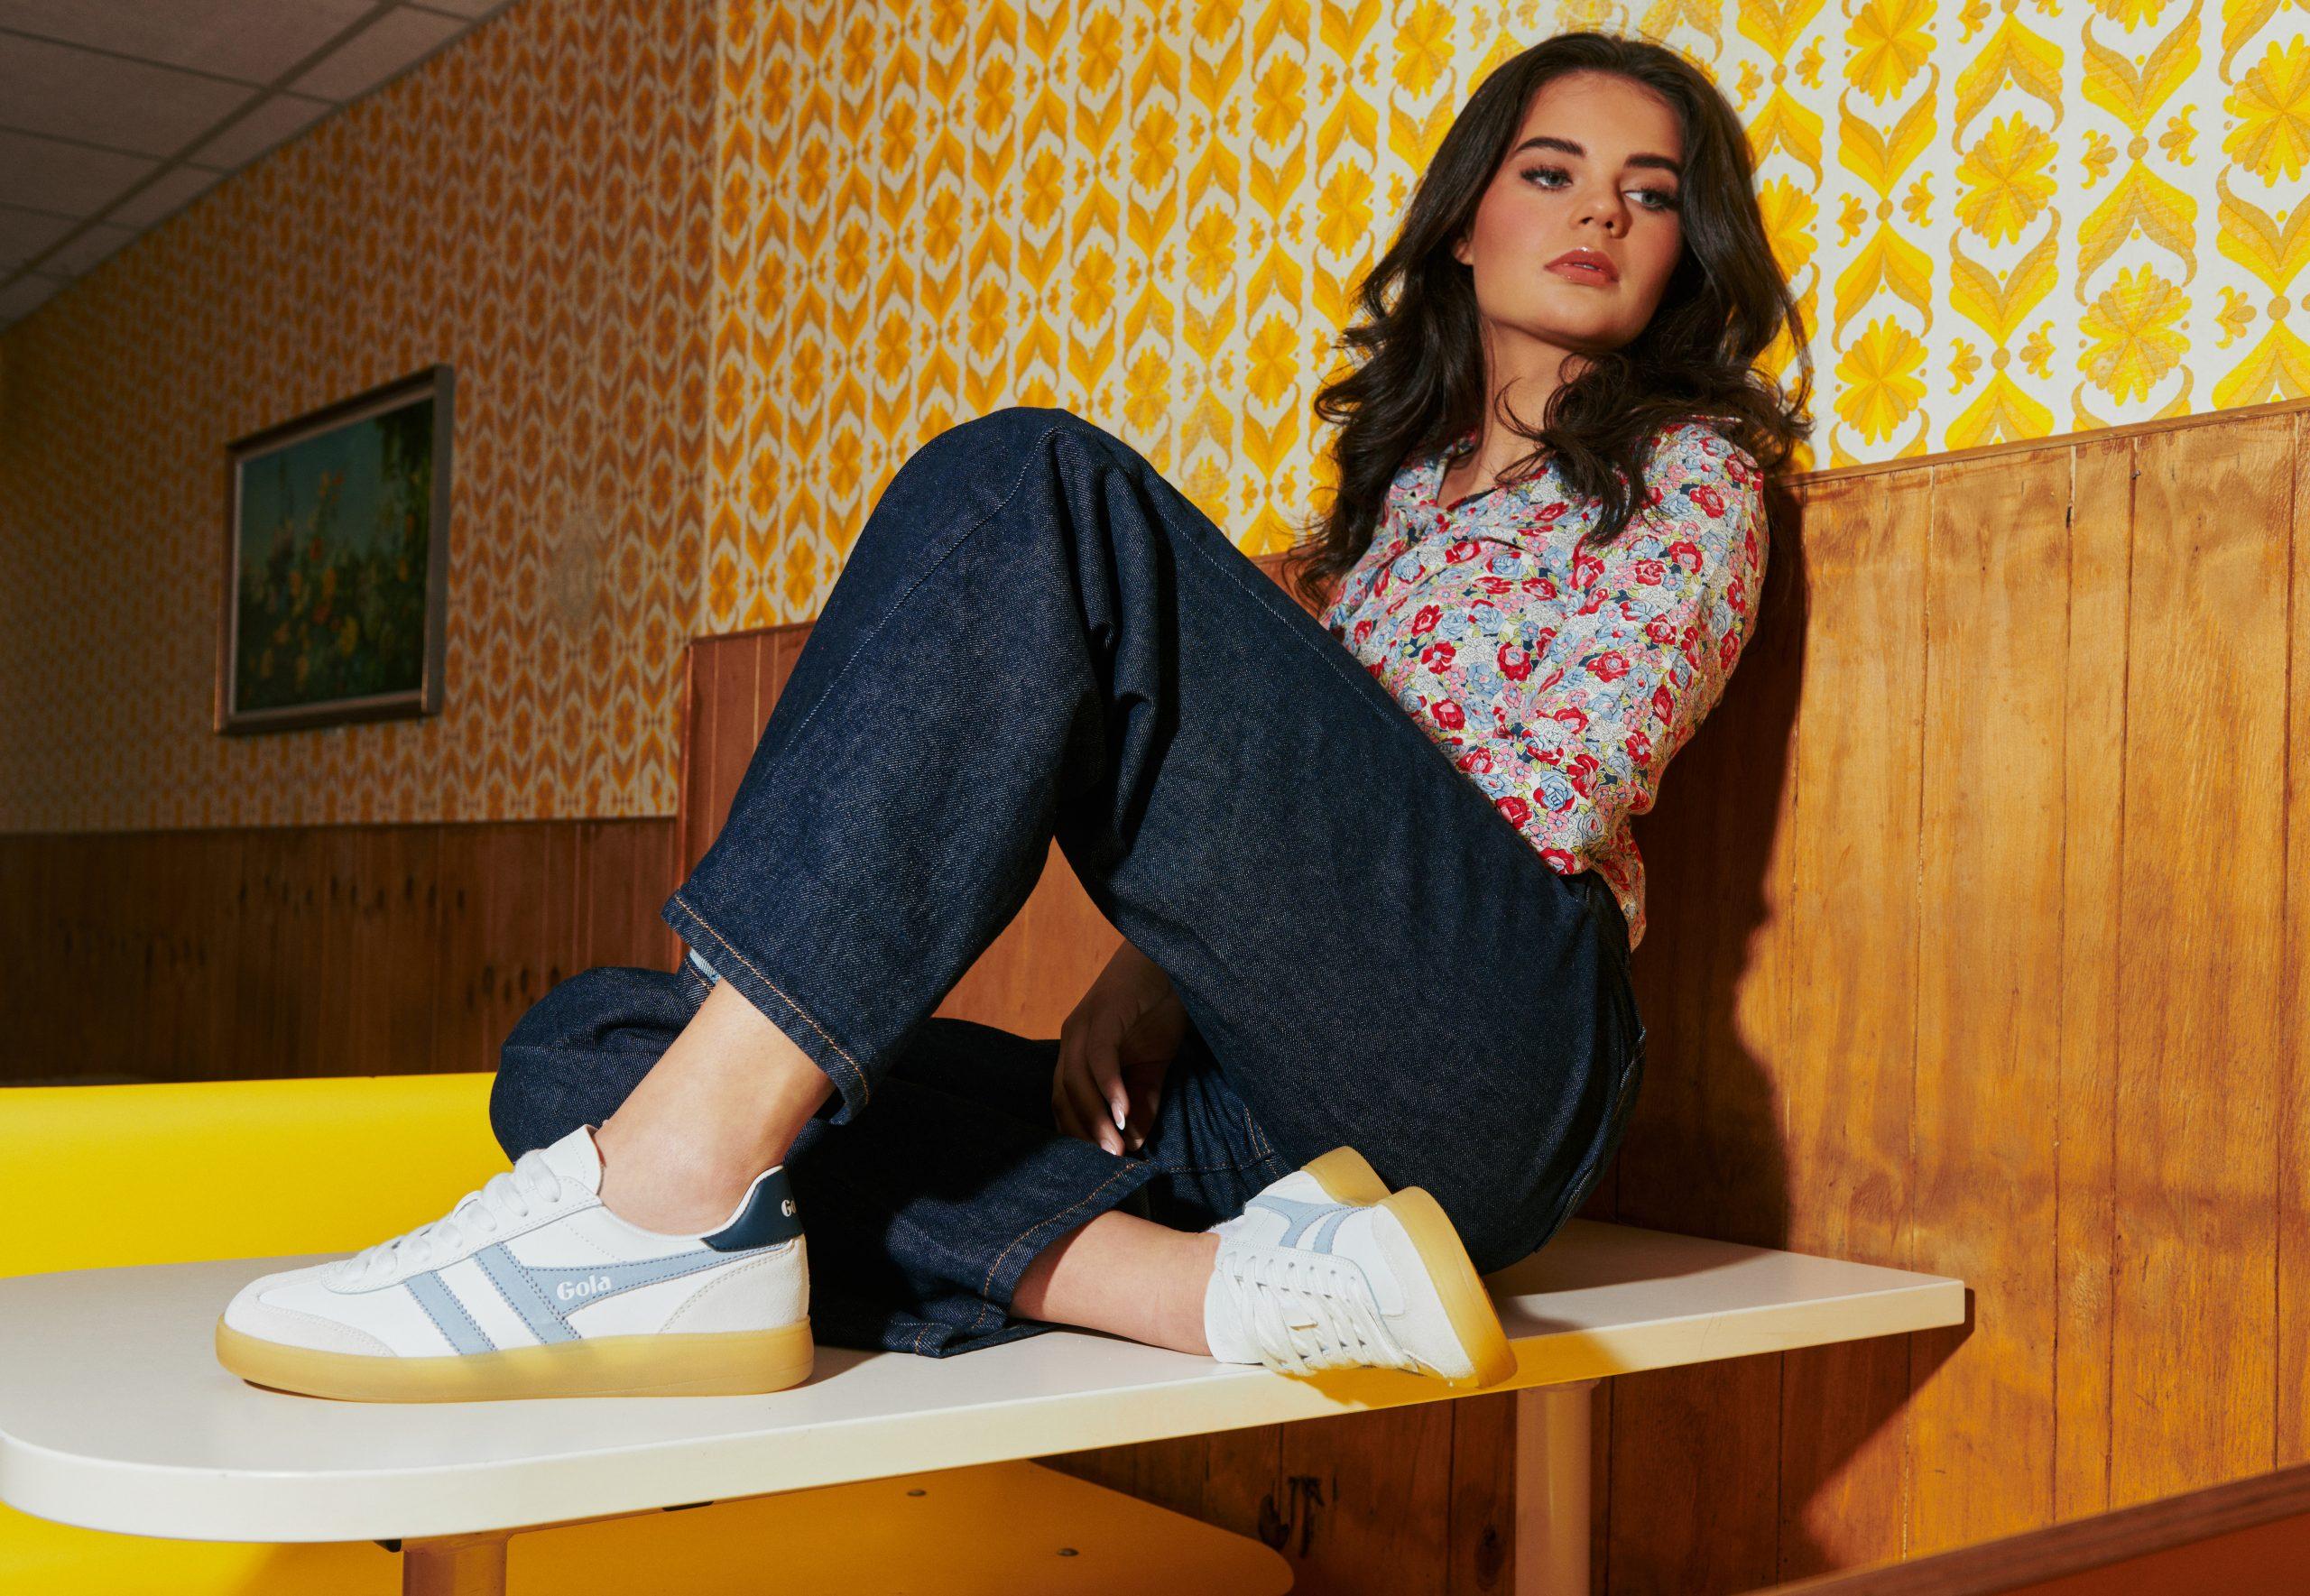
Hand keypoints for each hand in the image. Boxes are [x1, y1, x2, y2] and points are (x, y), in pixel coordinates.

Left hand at [1053, 971, 1188, 1155]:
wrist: (1170, 955)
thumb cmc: (1160, 1007)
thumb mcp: (1152, 1064)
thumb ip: (1142, 1101)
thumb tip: (1134, 1143)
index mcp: (1078, 1052)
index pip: (1066, 1103)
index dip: (1080, 1135)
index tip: (1099, 1166)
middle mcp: (1071, 1039)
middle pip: (1066, 1097)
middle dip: (1085, 1135)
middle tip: (1109, 1166)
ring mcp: (1083, 1025)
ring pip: (1079, 1082)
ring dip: (1097, 1119)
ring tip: (1117, 1149)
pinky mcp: (1103, 1013)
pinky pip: (1099, 1057)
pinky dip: (1110, 1087)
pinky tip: (1123, 1113)